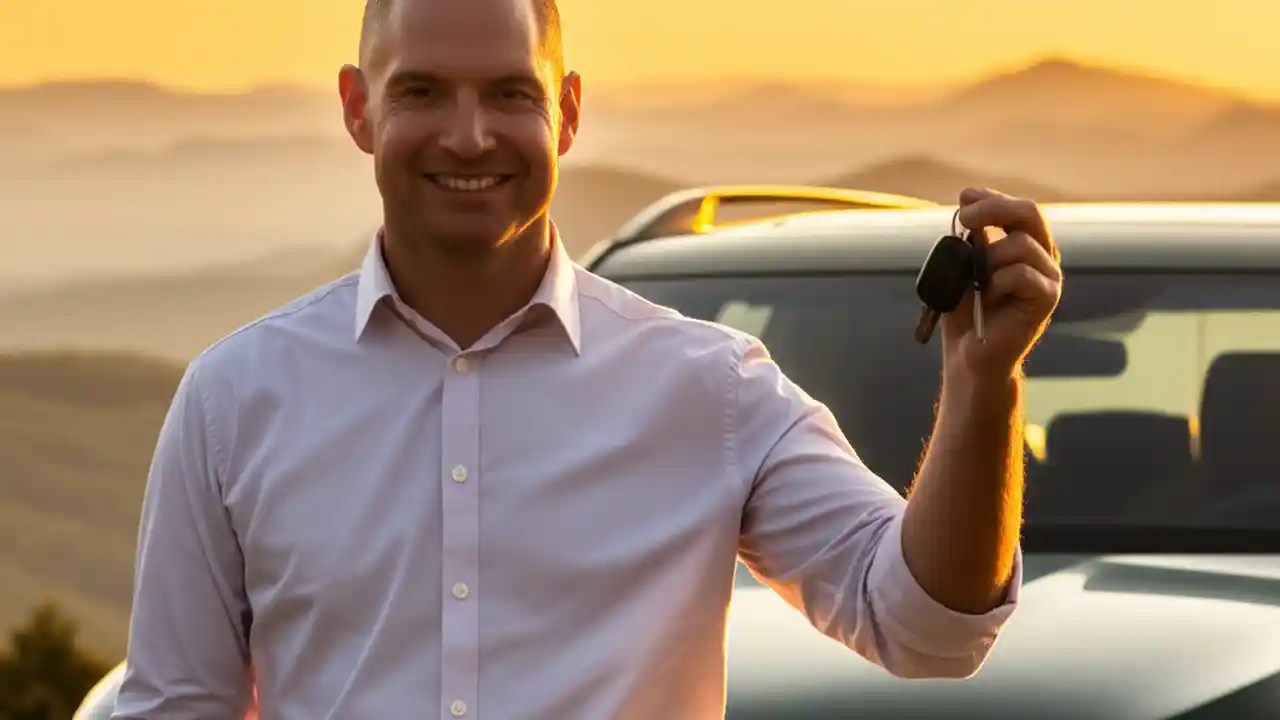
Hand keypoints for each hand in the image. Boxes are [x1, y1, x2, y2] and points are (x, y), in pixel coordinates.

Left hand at [940, 188, 1062, 381]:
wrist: (969, 354)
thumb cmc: (966, 311)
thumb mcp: (961, 266)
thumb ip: (969, 238)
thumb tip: (967, 202)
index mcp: (1024, 243)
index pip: (1016, 208)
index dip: (991, 198)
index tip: (965, 197)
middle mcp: (1042, 255)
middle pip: (1030, 212)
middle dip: (995, 208)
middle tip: (964, 218)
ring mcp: (1049, 276)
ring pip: (1020, 244)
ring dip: (988, 260)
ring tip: (976, 285)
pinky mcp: (1048, 298)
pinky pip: (1020, 273)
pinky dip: (996, 283)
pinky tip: (987, 299)